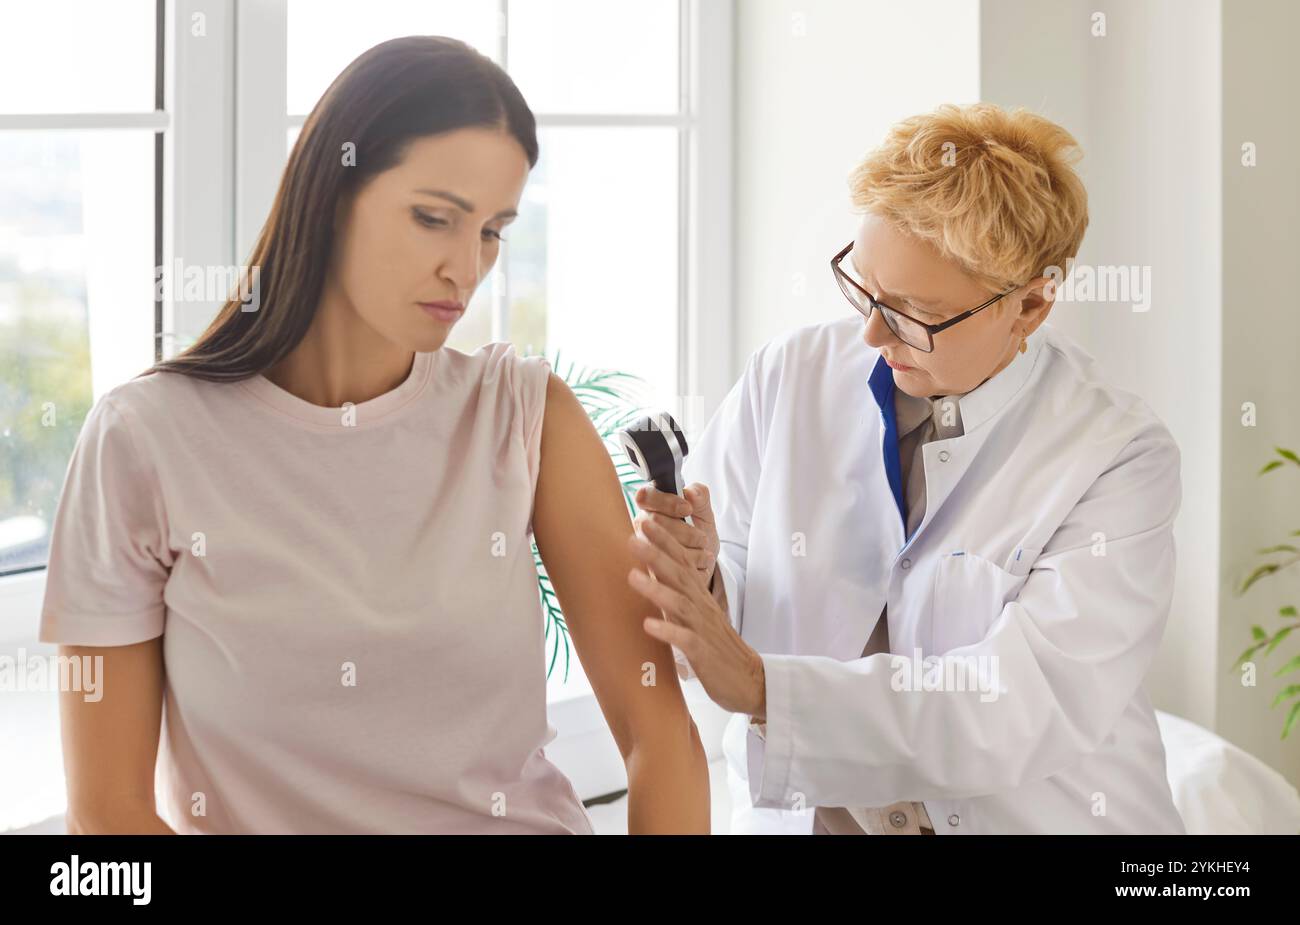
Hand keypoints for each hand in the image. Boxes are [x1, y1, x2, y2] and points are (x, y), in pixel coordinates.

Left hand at [626, 518, 765, 718]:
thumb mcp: (699, 615)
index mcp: (699, 597)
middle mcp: (701, 608)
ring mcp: (703, 629)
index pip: (683, 561)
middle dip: (656, 554)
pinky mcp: (703, 653)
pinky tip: (648, 624)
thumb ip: (680, 594)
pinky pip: (685, 640)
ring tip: (631, 576)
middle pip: (679, 575)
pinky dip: (667, 630)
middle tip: (634, 536)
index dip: (665, 541)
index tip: (646, 520)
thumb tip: (654, 573)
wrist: (749, 679)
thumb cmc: (718, 647)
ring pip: (680, 604)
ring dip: (655, 588)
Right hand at [633, 483, 719, 591]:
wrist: (703, 564)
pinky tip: (700, 565)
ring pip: (658, 545)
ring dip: (688, 548)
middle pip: (654, 521)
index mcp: (652, 506)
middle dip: (683, 530)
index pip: (646, 496)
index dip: (666, 502)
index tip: (687, 509)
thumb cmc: (699, 534)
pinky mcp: (649, 568)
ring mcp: (642, 546)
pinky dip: (688, 565)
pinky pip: (663, 567)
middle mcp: (642, 525)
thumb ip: (701, 497)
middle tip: (701, 537)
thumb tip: (692, 492)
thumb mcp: (705, 514)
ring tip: (703, 551)